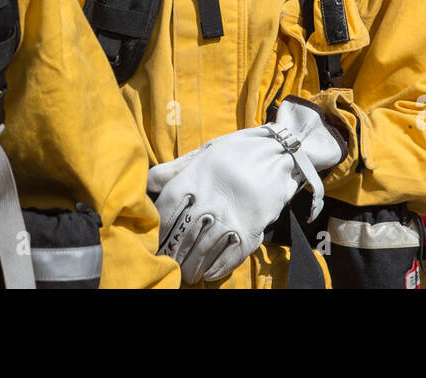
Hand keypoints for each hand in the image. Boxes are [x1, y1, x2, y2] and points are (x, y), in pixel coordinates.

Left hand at [146, 97, 342, 283]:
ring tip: (187, 274)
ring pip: (204, 250)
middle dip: (173, 254)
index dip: (159, 232)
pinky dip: (218, 268)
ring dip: (193, 266)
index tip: (155, 244)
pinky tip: (210, 273)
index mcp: (193, 180)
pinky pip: (230, 255)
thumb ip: (174, 169)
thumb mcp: (203, 153)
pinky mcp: (250, 229)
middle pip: (183, 236)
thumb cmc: (236, 151)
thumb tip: (148, 182)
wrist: (277, 152)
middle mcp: (209, 200)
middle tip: (168, 264)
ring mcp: (230, 216)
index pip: (166, 213)